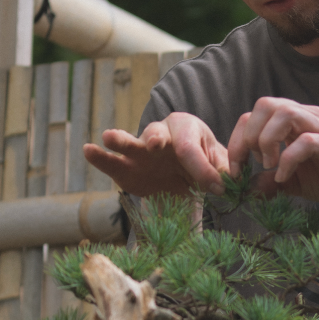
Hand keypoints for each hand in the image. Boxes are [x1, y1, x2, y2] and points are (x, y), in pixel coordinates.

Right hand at [84, 113, 229, 195]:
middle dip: (158, 140)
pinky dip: (100, 157)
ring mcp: (140, 149)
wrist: (184, 181)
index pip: (192, 148)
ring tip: (109, 137)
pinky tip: (88, 150)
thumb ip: (223, 173)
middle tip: (157, 146)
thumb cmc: (204, 167)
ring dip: (121, 141)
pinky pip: (111, 161)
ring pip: (130, 143)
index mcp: (188, 129)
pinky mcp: (124, 167)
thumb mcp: (219, 167)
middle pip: (159, 135)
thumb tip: (230, 182)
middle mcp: (162, 133)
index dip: (204, 170)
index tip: (218, 190)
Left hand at [227, 97, 318, 204]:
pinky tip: (285, 177)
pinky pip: (306, 141)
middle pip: (264, 104)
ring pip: (284, 113)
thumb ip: (271, 182)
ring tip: (269, 166)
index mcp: (294, 122)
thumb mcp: (297, 182)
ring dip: (267, 140)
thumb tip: (246, 189)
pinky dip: (288, 159)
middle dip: (248, 136)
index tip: (237, 170)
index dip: (237, 139)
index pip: (254, 114)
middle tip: (251, 165)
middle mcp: (306, 117)